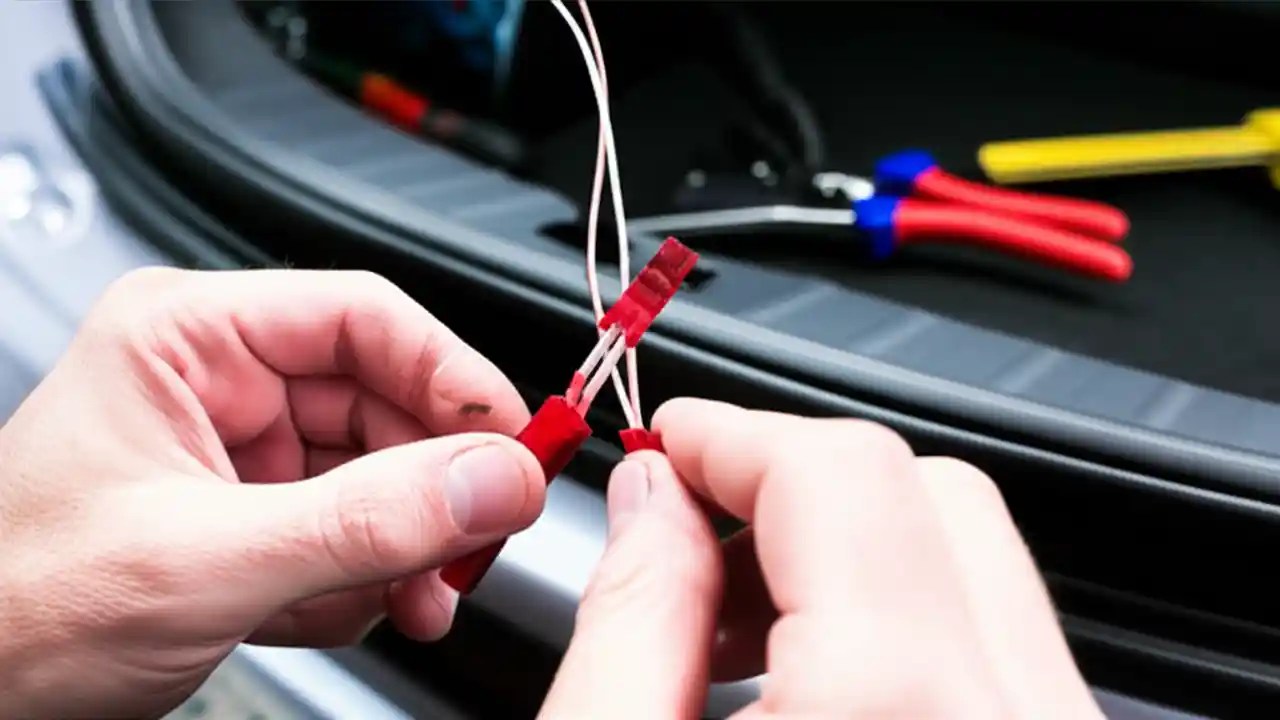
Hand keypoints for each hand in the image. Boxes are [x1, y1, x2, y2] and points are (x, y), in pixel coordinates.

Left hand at [0, 268, 543, 718]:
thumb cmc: (12, 609)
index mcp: (187, 338)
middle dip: (433, 485)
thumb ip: (364, 521)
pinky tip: (354, 610)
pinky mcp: (256, 519)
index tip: (518, 437)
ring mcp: (243, 455)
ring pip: (383, 474)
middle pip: (387, 401)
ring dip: (407, 546)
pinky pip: (357, 530)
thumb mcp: (206, 560)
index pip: (362, 317)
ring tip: (412, 597)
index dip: (453, 375)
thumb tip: (492, 480)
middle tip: (480, 535)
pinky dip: (373, 580)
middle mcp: (222, 385)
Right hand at [540, 398, 1101, 718]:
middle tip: (689, 526)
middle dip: (791, 483)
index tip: (666, 445)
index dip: (729, 434)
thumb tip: (652, 499)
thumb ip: (629, 618)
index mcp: (897, 709)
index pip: (836, 469)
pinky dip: (899, 620)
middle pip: (930, 492)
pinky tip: (805, 676)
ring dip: (845, 550)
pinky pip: (998, 639)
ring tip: (732, 623)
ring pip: (977, 559)